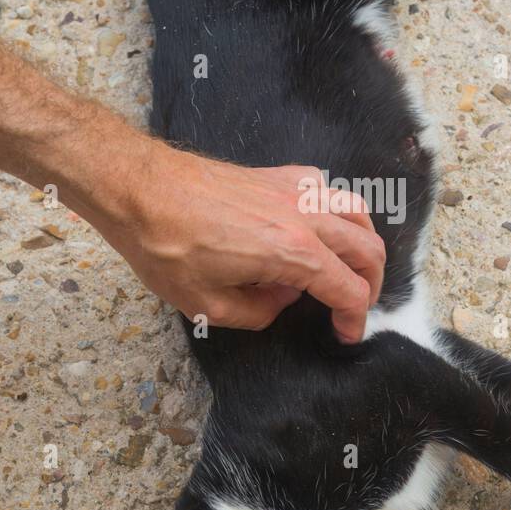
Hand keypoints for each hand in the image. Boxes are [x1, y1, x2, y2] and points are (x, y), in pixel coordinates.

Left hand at [105, 146, 385, 341]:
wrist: (140, 190)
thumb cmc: (167, 246)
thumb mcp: (208, 305)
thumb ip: (259, 312)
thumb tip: (283, 298)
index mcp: (293, 253)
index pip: (348, 290)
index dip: (354, 319)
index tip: (345, 335)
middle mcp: (305, 216)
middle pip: (367, 250)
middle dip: (370, 285)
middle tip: (353, 307)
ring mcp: (295, 190)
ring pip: (358, 214)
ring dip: (363, 245)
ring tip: (351, 268)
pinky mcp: (279, 174)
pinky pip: (329, 190)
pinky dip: (338, 212)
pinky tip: (320, 226)